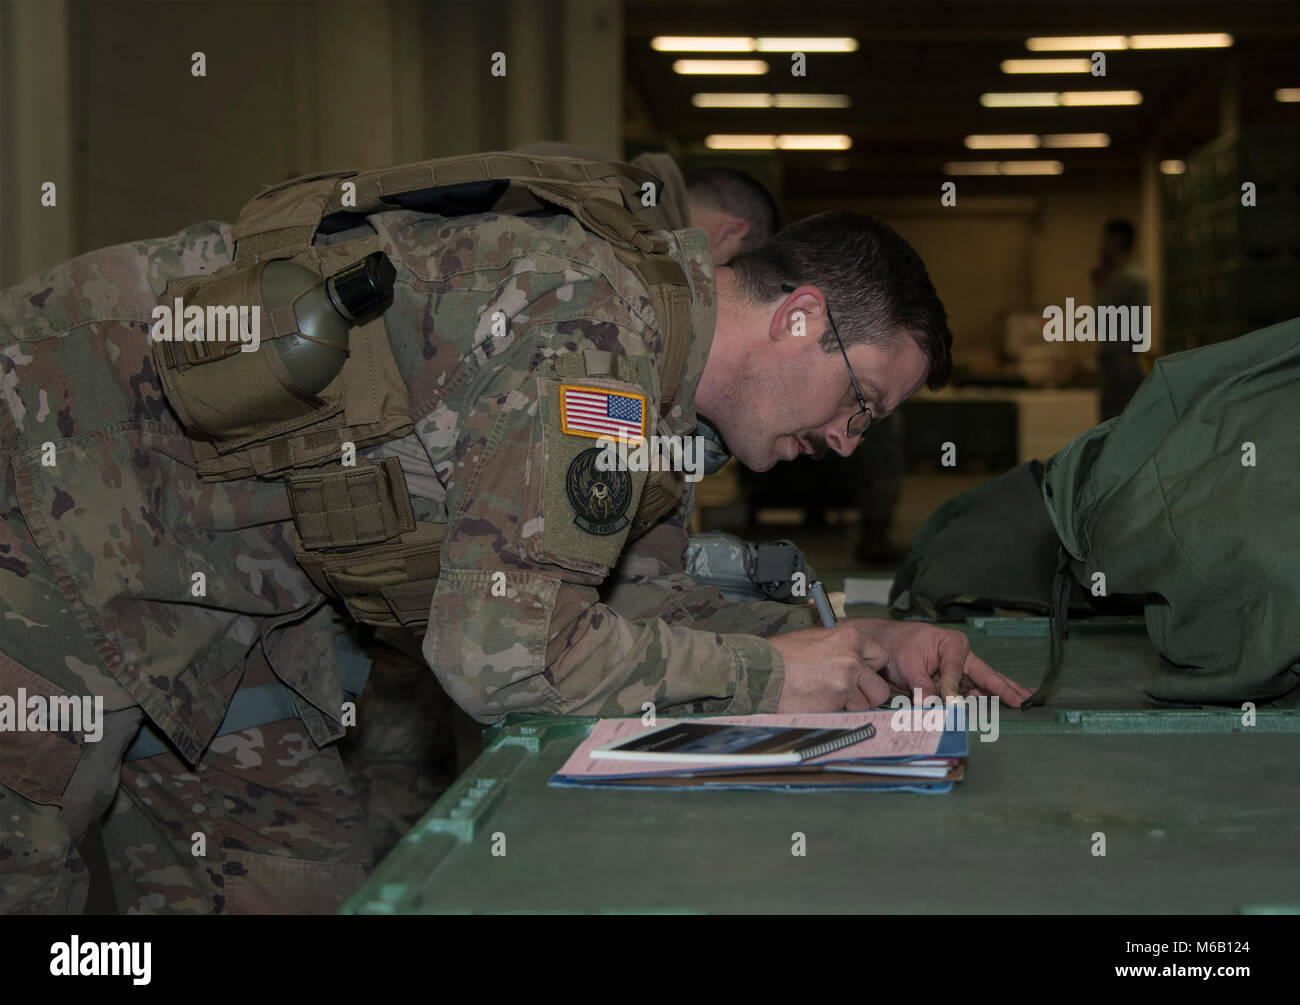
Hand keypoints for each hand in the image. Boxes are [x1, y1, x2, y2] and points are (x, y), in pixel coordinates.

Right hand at [770, 625, 891, 712]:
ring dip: (850, 706)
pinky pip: (846, 714)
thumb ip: (839, 647)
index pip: (880, 657)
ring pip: (865, 704)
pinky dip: (835, 713)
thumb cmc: (782, 654)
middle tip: (850, 693)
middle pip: (880, 686)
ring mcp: (845, 683)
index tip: (860, 673)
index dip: (869, 668)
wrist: (761, 670)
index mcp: (849, 638)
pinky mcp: (836, 703)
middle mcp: (852, 659)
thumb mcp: (815, 638)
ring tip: (827, 698)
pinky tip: (818, 703)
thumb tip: (853, 658)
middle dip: (867, 693)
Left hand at [848, 618, 1033, 706]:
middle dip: (1007, 687)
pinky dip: (985, 701)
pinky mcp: (953, 682)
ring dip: (1000, 696)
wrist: (882, 646)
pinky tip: (1005, 704)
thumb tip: (931, 706)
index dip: (954, 688)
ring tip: (1023, 702)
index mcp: (952, 644)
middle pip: (986, 675)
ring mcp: (959, 670)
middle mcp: (961, 656)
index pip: (957, 670)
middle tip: (1028, 698)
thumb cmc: (895, 646)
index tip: (953, 703)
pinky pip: (971, 693)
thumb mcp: (908, 664)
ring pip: (983, 686)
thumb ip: (922, 686)